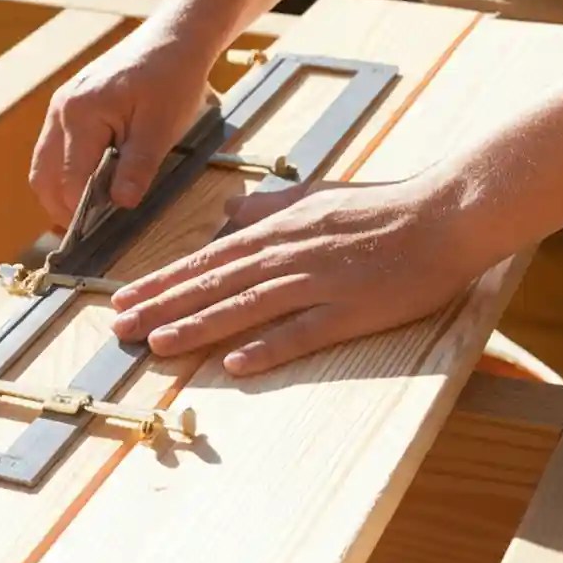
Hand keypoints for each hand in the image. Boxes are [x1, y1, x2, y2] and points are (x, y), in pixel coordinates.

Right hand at [29, 22, 216, 224]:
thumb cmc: (172, 78)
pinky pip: (55, 150)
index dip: (81, 212)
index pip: (69, 179)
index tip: (100, 233)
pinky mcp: (68, 108)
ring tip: (91, 213)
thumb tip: (119, 204)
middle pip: (44, 177)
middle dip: (62, 209)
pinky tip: (93, 184)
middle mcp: (61, 110)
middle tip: (90, 232)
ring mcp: (60, 107)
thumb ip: (138, 167)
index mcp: (81, 114)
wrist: (174, 39)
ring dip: (62, 192)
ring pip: (44, 166)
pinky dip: (67, 173)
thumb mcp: (162, 127)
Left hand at [109, 178, 490, 375]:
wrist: (443, 215)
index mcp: (277, 230)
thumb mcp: (315, 197)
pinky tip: (234, 365)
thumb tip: (228, 214)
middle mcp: (288, 254)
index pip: (206, 258)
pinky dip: (267, 348)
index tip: (123, 298)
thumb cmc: (380, 208)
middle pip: (213, 282)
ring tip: (158, 345)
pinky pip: (302, 331)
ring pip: (246, 306)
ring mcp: (318, 282)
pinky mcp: (350, 309)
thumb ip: (269, 207)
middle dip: (161, 305)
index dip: (161, 281)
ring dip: (198, 326)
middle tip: (120, 327)